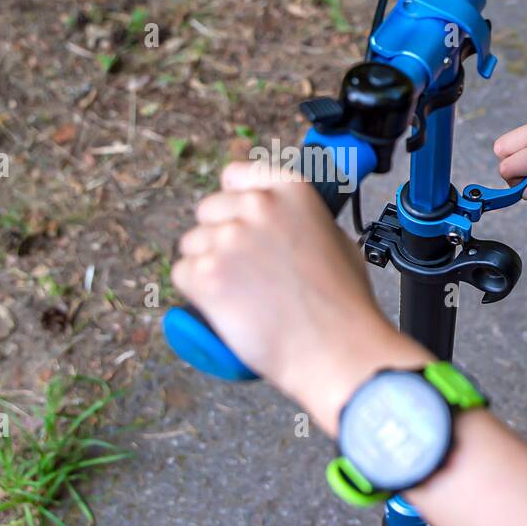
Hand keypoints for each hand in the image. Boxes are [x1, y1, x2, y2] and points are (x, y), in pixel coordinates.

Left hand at [171, 162, 432, 431]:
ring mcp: (229, 238)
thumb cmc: (344, 305)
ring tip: (240, 294)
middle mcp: (257, 205)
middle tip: (244, 270)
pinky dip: (197, 293)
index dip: (234, 200)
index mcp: (291, 189)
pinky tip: (226, 307)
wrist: (335, 351)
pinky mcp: (207, 274)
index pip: (235, 174)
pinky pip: (182, 273)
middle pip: (208, 210)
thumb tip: (284, 219)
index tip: (240, 219)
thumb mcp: (337, 240)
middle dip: (219, 237)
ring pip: (192, 244)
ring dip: (208, 266)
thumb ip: (301, 219)